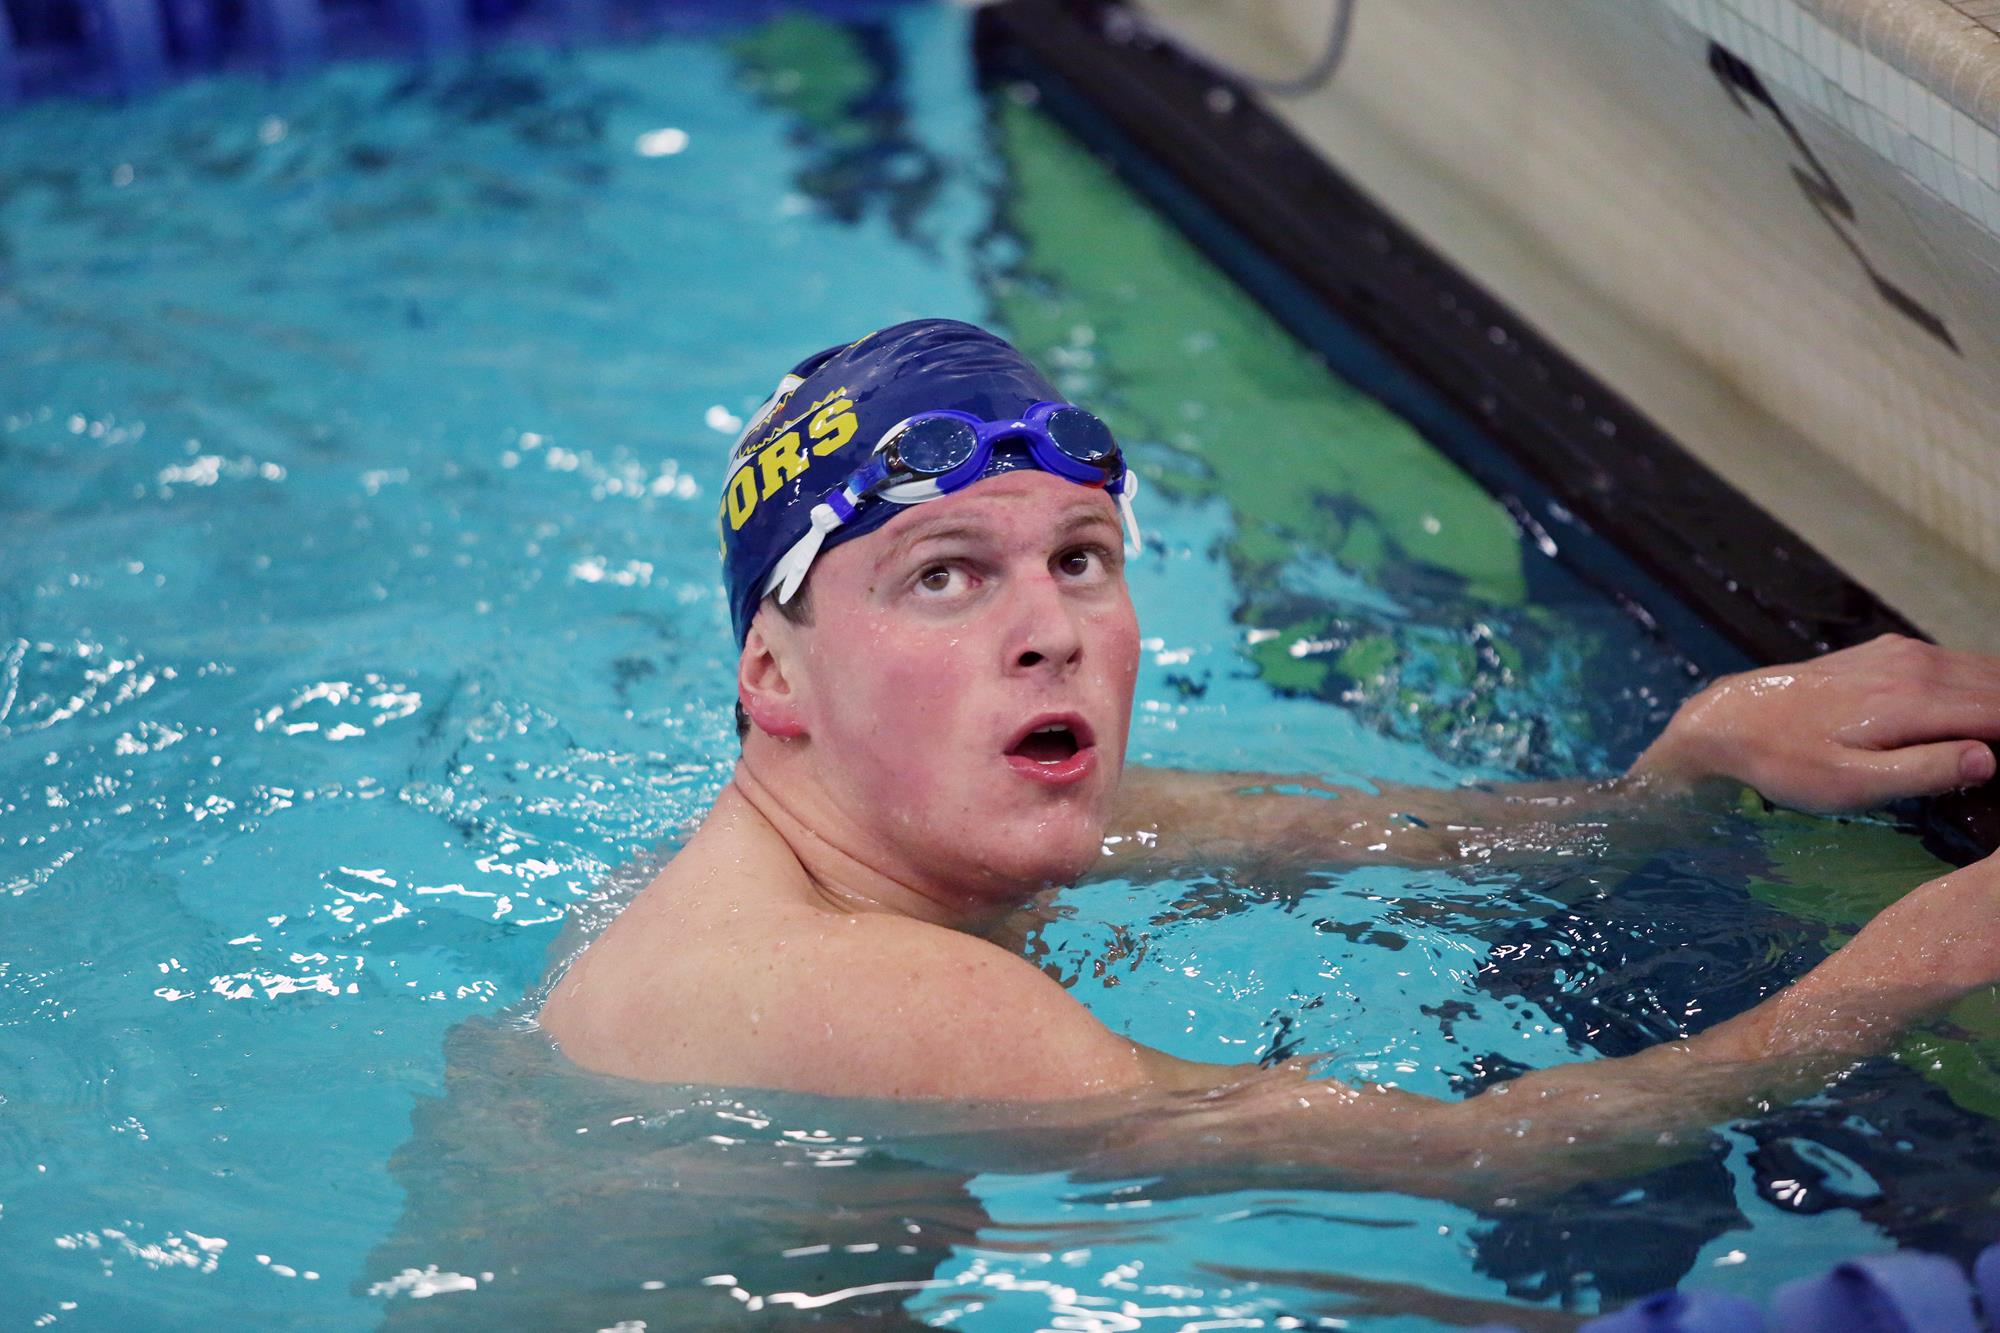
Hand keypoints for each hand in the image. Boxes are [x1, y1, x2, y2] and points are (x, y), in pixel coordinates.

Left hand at [1630, 634, 1999, 813]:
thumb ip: (1925, 770)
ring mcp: (1901, 652)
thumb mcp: (1853, 784)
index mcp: (1914, 698)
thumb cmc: (1787, 761)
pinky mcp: (1888, 651)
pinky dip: (1981, 687)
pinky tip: (1980, 718)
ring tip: (1996, 743)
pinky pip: (1956, 663)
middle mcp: (1915, 663)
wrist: (1730, 720)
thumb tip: (1990, 757)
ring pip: (1983, 670)